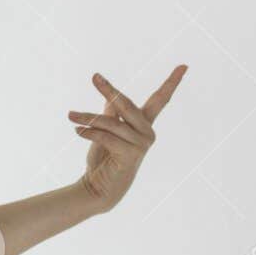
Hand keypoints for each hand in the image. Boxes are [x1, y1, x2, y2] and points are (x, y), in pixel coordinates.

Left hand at [67, 65, 186, 213]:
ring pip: (110, 122)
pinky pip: (106, 136)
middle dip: (109, 90)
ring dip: (87, 118)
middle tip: (94, 77)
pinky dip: (89, 132)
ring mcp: (141, 145)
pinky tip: (77, 131)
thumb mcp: (107, 131)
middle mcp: (147, 133)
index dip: (172, 82)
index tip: (184, 65)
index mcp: (144, 124)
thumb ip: (111, 114)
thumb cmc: (104, 160)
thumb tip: (110, 96)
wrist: (98, 189)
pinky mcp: (130, 155)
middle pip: (126, 104)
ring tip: (70, 116)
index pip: (161, 100)